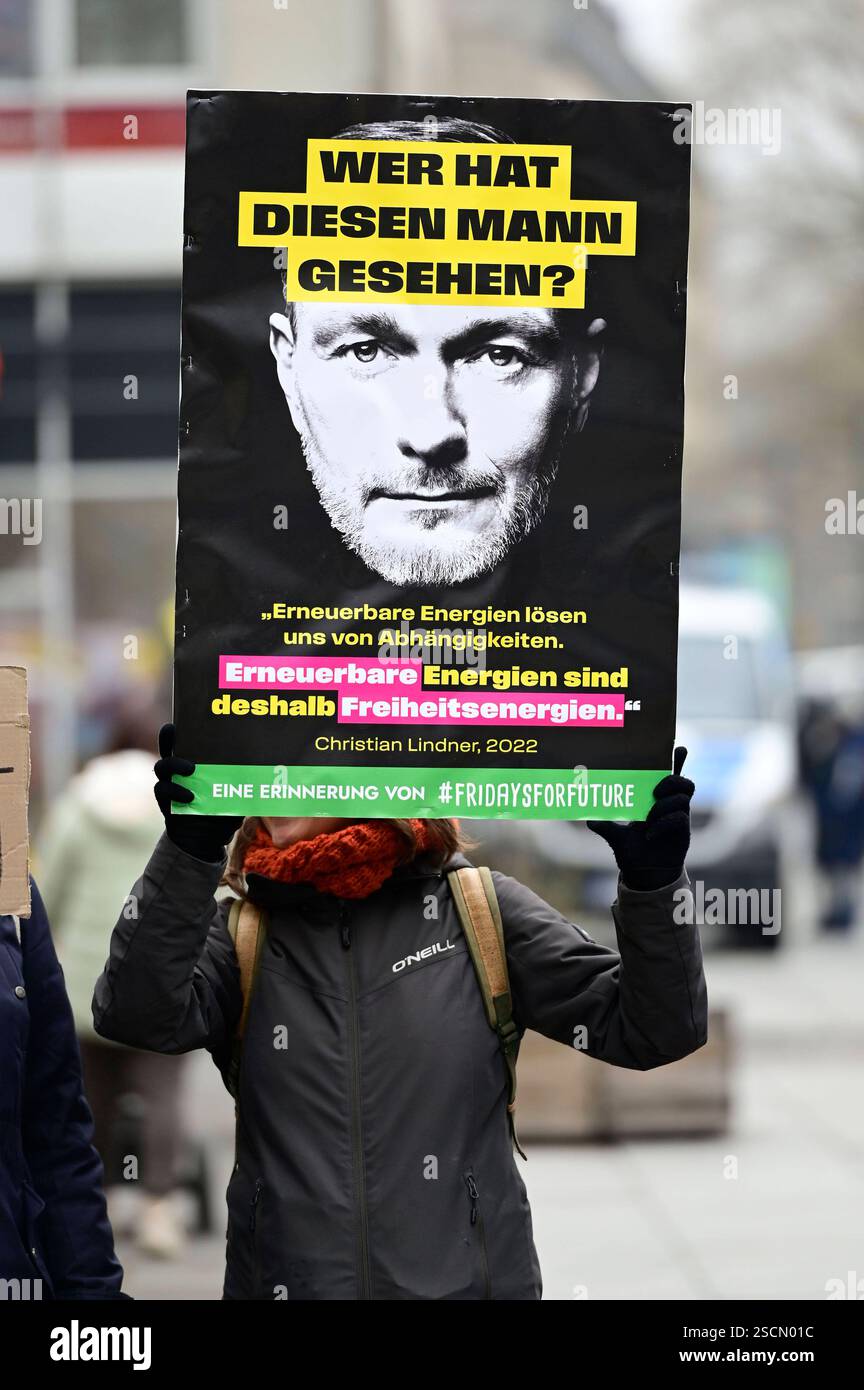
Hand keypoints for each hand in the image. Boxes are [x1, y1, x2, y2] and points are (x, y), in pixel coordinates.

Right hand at [154, 723, 242, 861]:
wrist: (207, 839)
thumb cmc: (222, 810)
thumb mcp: (234, 791)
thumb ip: (241, 777)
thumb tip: (263, 762)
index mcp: (193, 762)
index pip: (183, 741)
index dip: (180, 729)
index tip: (181, 718)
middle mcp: (177, 771)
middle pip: (166, 748)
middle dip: (168, 738)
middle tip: (174, 731)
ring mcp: (169, 784)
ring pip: (162, 767)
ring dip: (175, 765)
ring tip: (191, 769)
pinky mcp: (166, 802)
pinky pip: (163, 790)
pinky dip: (176, 791)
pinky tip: (190, 796)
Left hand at [587, 746, 693, 890]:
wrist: (644, 875)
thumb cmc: (632, 852)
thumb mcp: (615, 838)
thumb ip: (605, 826)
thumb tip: (589, 820)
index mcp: (654, 800)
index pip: (669, 775)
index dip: (677, 761)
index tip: (679, 748)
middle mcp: (669, 805)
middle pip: (683, 782)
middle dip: (671, 781)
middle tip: (655, 790)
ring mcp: (678, 817)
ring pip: (682, 799)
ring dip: (664, 805)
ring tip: (648, 818)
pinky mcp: (682, 831)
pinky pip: (679, 818)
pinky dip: (663, 824)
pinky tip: (650, 834)